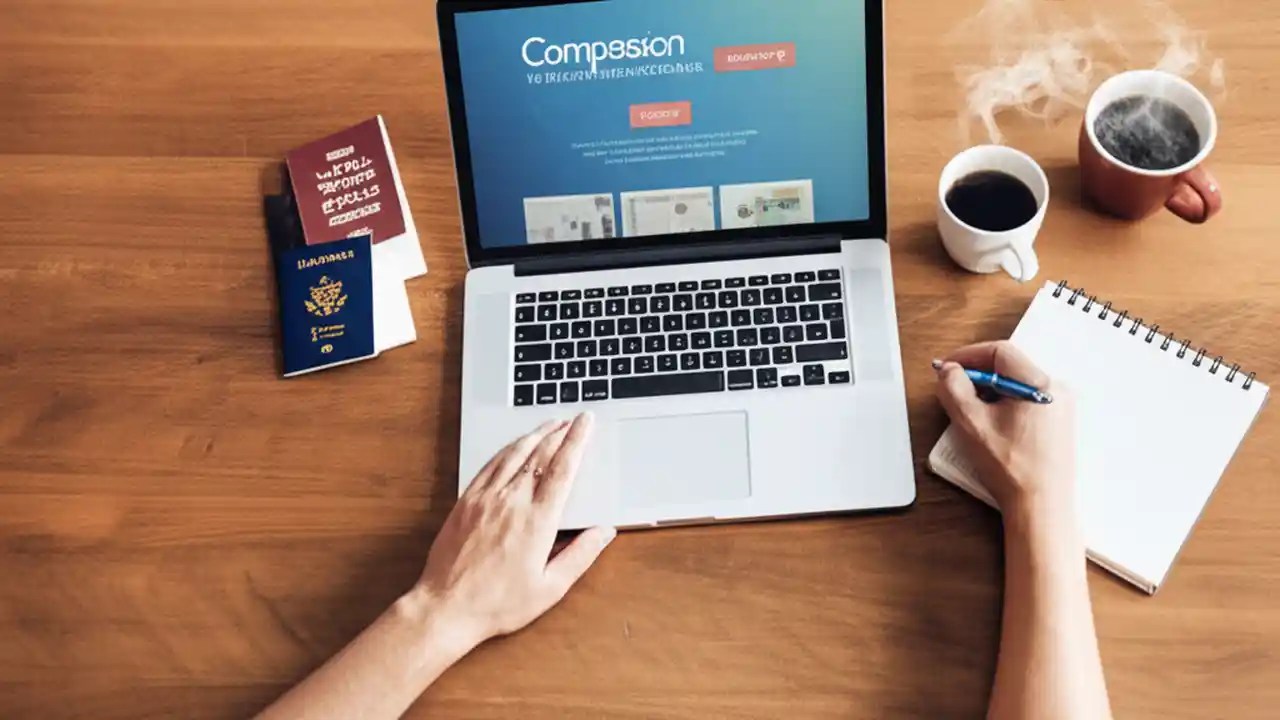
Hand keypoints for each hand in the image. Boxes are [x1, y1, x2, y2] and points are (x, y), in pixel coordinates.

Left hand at [417, 413, 614, 648]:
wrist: (447, 606)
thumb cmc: (497, 603)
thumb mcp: (549, 588)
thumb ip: (580, 555)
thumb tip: (604, 532)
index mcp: (537, 520)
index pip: (563, 468)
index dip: (577, 440)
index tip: (587, 423)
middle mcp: (512, 501)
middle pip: (540, 454)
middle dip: (560, 432)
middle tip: (574, 419)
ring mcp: (486, 498)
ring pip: (515, 453)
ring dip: (535, 434)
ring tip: (550, 424)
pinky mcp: (467, 501)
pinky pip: (490, 465)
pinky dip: (507, 449)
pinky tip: (515, 445)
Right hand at [935, 342, 1076, 515]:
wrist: (1041, 506)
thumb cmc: (1012, 469)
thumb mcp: (971, 423)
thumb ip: (953, 388)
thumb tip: (949, 371)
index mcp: (1040, 384)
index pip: (1000, 351)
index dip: (967, 355)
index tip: (947, 368)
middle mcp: (1057, 391)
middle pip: (1009, 367)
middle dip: (977, 374)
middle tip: (954, 389)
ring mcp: (1061, 408)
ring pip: (1017, 384)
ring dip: (989, 390)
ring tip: (969, 410)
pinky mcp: (1058, 424)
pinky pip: (1027, 401)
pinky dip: (1004, 404)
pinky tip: (989, 424)